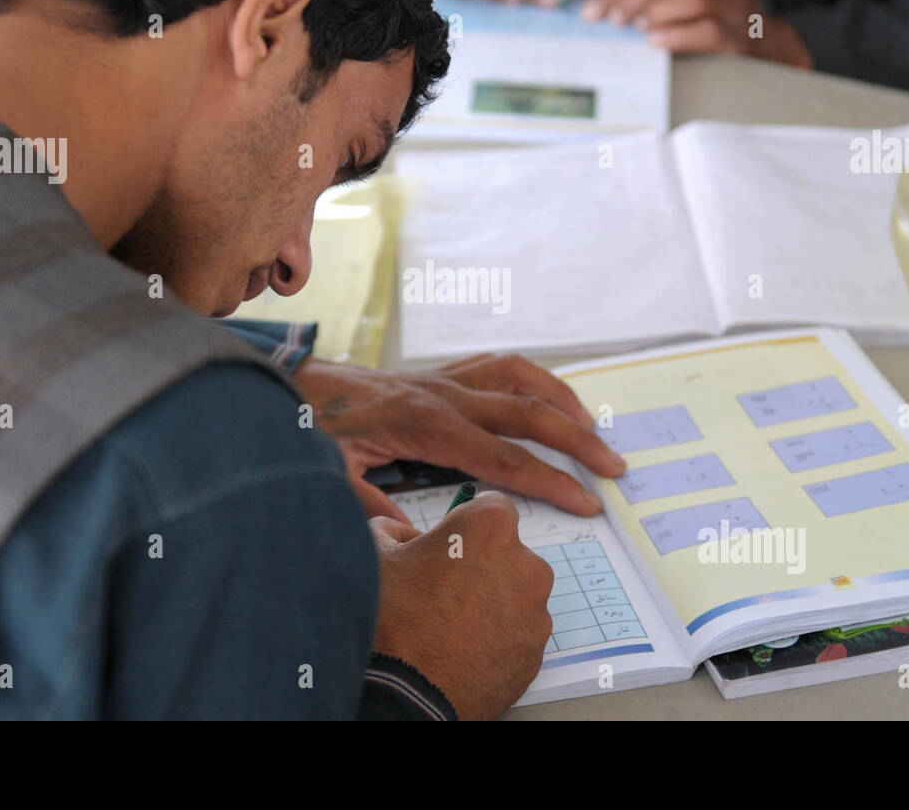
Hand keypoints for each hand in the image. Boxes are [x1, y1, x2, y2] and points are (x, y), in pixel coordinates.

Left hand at [293, 353, 625, 523]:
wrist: (294, 381)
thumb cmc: (315, 429)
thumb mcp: (332, 477)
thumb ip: (371, 511)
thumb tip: (411, 542)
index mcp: (426, 424)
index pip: (504, 458)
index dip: (550, 481)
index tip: (587, 501)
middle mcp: (445, 394)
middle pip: (528, 414)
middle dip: (577, 442)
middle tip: (614, 467)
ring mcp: (445, 377)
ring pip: (521, 378)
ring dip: (563, 401)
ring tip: (595, 428)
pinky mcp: (441, 371)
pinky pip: (500, 365)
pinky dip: (535, 378)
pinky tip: (551, 396)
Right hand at [369, 493, 554, 719]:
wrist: (403, 695)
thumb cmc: (391, 620)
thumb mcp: (376, 553)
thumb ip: (395, 529)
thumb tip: (405, 535)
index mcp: (490, 528)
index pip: (491, 505)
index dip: (467, 521)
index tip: (450, 541)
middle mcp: (526, 565)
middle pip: (507, 553)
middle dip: (481, 563)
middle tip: (443, 588)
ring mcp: (536, 614)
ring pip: (515, 595)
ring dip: (491, 602)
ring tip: (450, 626)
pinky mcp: (535, 654)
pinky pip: (517, 634)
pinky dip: (496, 638)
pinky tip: (462, 649)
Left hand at [583, 0, 812, 67]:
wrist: (774, 53)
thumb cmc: (718, 34)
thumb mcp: (688, 10)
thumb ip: (655, 4)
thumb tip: (605, 15)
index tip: (590, 10)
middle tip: (607, 20)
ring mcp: (734, 7)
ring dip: (654, 11)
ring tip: (631, 29)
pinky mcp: (742, 37)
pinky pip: (708, 29)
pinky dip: (678, 34)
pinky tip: (656, 42)